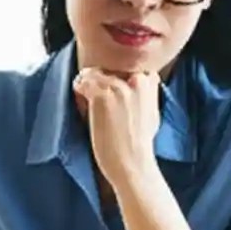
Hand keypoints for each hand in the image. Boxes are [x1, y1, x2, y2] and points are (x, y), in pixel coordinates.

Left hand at [72, 68, 160, 189]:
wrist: (132, 163)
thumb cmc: (139, 144)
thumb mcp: (152, 113)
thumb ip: (146, 95)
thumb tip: (139, 83)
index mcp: (150, 83)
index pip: (127, 66)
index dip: (114, 78)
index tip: (108, 91)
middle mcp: (137, 80)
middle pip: (109, 68)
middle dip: (99, 80)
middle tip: (95, 97)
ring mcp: (119, 87)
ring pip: (92, 73)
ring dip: (86, 86)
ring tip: (87, 102)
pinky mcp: (102, 96)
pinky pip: (82, 83)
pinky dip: (78, 91)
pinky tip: (82, 104)